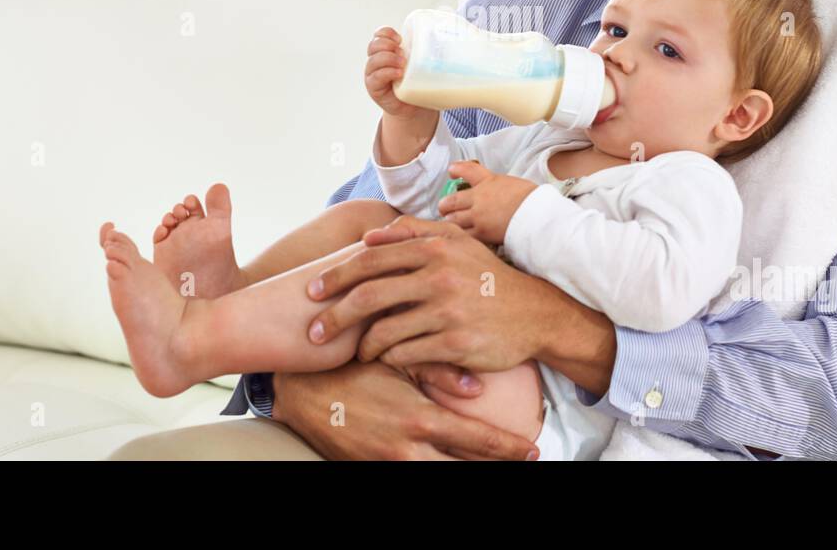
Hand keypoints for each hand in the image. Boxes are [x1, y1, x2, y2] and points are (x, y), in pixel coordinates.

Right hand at [270, 359, 538, 459]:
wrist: (301, 390)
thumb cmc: (352, 365)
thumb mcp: (395, 361)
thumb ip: (438, 372)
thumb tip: (478, 387)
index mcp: (420, 419)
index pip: (478, 440)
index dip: (509, 448)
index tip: (534, 449)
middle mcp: (408, 448)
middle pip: (466, 466)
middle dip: (497, 465)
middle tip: (526, 458)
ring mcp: (389, 463)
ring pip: (442, 474)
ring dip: (466, 467)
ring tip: (495, 464)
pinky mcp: (372, 469)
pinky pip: (411, 474)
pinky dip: (435, 467)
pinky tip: (448, 462)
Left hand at [305, 216, 544, 373]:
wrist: (533, 314)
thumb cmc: (486, 278)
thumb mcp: (457, 244)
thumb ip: (414, 233)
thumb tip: (368, 236)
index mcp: (434, 248)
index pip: (371, 258)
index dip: (336, 275)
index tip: (311, 291)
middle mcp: (439, 276)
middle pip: (369, 295)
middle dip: (334, 315)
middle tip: (315, 330)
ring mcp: (448, 311)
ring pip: (384, 330)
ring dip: (362, 344)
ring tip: (356, 350)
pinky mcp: (455, 343)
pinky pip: (406, 354)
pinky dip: (389, 358)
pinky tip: (386, 359)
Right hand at [364, 25, 424, 119]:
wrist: (414, 107)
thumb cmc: (417, 83)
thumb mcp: (422, 64)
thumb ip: (429, 52)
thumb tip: (455, 42)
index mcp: (387, 51)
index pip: (379, 35)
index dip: (386, 33)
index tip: (400, 38)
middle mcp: (377, 61)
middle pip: (374, 45)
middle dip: (387, 45)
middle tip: (403, 53)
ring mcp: (374, 74)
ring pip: (373, 60)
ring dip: (389, 58)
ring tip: (403, 64)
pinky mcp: (375, 88)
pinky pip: (375, 77)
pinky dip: (387, 73)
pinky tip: (398, 73)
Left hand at [436, 160, 537, 245]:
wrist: (537, 215)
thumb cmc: (532, 199)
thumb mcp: (513, 184)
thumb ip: (498, 187)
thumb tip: (496, 193)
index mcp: (489, 181)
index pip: (468, 170)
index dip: (457, 169)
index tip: (452, 171)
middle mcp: (479, 197)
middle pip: (452, 199)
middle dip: (445, 204)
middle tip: (443, 207)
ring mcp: (477, 216)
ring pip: (453, 219)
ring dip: (449, 221)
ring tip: (449, 223)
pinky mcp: (481, 233)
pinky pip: (464, 235)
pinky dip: (460, 236)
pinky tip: (460, 237)